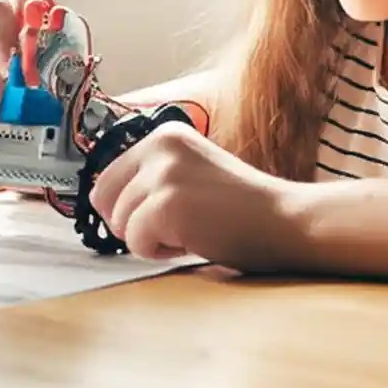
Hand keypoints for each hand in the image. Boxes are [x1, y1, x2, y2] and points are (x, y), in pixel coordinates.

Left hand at [89, 121, 305, 270]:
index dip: (127, 209)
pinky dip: (159, 253)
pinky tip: (193, 239)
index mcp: (164, 135)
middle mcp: (160, 146)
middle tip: (176, 226)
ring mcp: (163, 174)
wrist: (284, 220)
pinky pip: (135, 243)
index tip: (162, 215)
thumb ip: (153, 177)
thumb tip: (103, 201)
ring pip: (120, 224)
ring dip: (151, 239)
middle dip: (132, 224)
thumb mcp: (191, 174)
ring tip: (192, 229)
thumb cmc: (240, 208)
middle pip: (104, 201)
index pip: (107, 179)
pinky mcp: (167, 204)